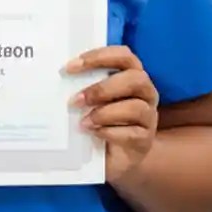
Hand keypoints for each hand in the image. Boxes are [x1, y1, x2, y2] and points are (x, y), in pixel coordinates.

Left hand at [66, 46, 158, 182]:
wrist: (115, 154)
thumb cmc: (103, 119)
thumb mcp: (94, 99)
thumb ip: (86, 85)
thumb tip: (63, 79)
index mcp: (133, 75)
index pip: (124, 56)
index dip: (99, 57)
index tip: (71, 67)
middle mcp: (146, 92)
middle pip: (135, 79)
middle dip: (103, 89)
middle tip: (77, 100)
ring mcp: (149, 116)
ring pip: (136, 108)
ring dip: (104, 113)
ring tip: (84, 121)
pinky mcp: (145, 140)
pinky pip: (131, 133)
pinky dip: (108, 132)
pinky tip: (94, 133)